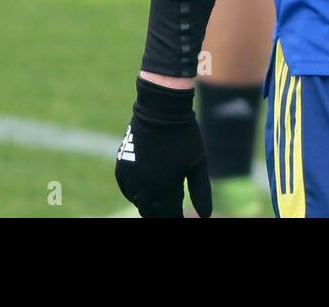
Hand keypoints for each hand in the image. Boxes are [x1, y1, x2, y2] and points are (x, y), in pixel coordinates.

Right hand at [115, 77, 211, 217]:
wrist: (160, 110)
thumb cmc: (184, 136)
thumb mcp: (198, 163)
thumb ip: (201, 191)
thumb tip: (205, 216)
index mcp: (167, 187)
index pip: (170, 216)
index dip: (177, 218)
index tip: (182, 217)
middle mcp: (146, 187)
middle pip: (151, 213)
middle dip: (162, 214)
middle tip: (170, 212)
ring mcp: (132, 178)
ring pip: (139, 203)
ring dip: (149, 205)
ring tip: (160, 203)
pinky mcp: (122, 169)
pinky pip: (128, 190)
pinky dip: (136, 194)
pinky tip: (145, 191)